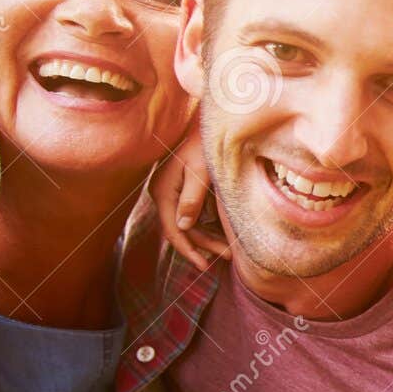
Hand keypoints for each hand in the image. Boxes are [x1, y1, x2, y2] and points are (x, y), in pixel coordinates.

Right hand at [149, 124, 228, 271]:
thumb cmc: (203, 145)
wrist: (206, 125)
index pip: (172, 229)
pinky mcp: (184, 191)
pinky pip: (194, 215)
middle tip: (228, 258)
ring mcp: (173, 194)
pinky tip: (224, 235)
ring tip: (230, 250)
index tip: (204, 266)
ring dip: (209, 238)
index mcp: (162, 191)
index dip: (188, 250)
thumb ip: (192, 198)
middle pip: (182, 230)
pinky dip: (208, 226)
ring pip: (190, 225)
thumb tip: (183, 226)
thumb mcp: (200, 171)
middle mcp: (164, 195)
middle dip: (205, 246)